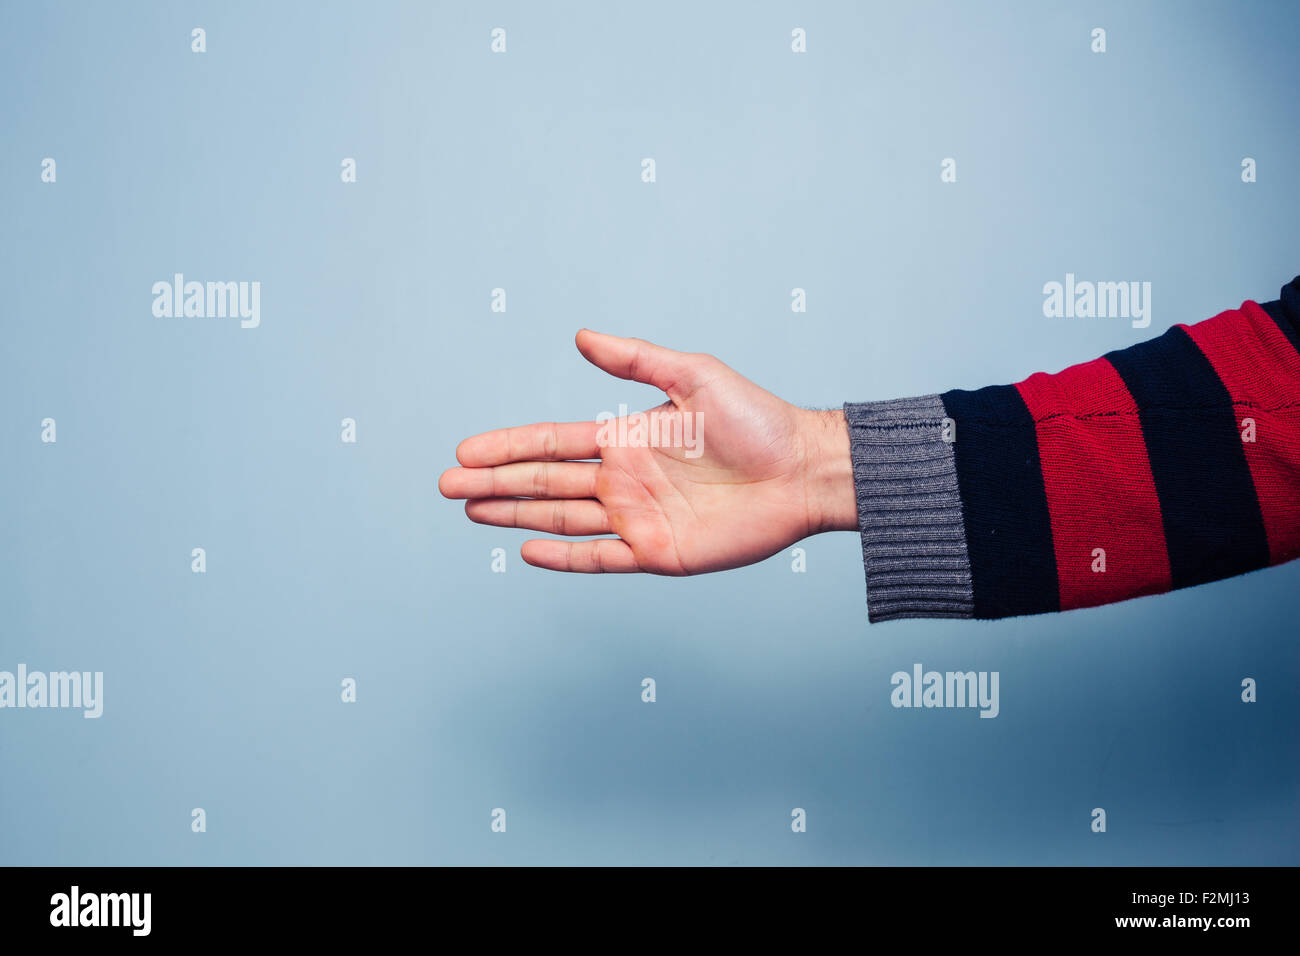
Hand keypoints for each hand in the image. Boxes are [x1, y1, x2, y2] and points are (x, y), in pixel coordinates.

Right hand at [438, 330, 857, 573]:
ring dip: (515, 514)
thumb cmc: (757, 419)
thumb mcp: (693, 376)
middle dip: (494, 483)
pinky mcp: (660, 553)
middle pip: (544, 482)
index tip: (465, 451)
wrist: (804, 469)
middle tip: (445, 486)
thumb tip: (579, 336)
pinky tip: (527, 549)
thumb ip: (635, 359)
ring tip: (471, 511)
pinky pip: (602, 556)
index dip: (507, 447)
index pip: (551, 443)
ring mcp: (638, 518)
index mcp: (625, 438)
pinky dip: (565, 557)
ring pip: (562, 518)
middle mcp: (624, 479)